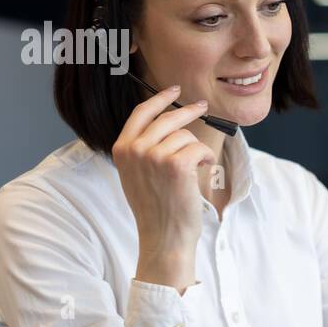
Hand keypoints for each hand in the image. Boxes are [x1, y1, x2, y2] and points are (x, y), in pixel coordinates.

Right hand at [112, 84, 215, 290]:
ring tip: (194, 168)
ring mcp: (153, 156)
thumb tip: (165, 123)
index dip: (160, 98)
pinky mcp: (176, 164)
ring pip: (185, 135)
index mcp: (121, 149)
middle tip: (203, 107)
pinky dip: (205, 157)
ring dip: (196, 149)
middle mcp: (134, 149)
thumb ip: (143, 149)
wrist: (164, 236)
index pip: (141, 112)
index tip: (174, 90)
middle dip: (189, 111)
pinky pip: (198, 147)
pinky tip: (202, 169)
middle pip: (167, 118)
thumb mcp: (138, 174)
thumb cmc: (156, 209)